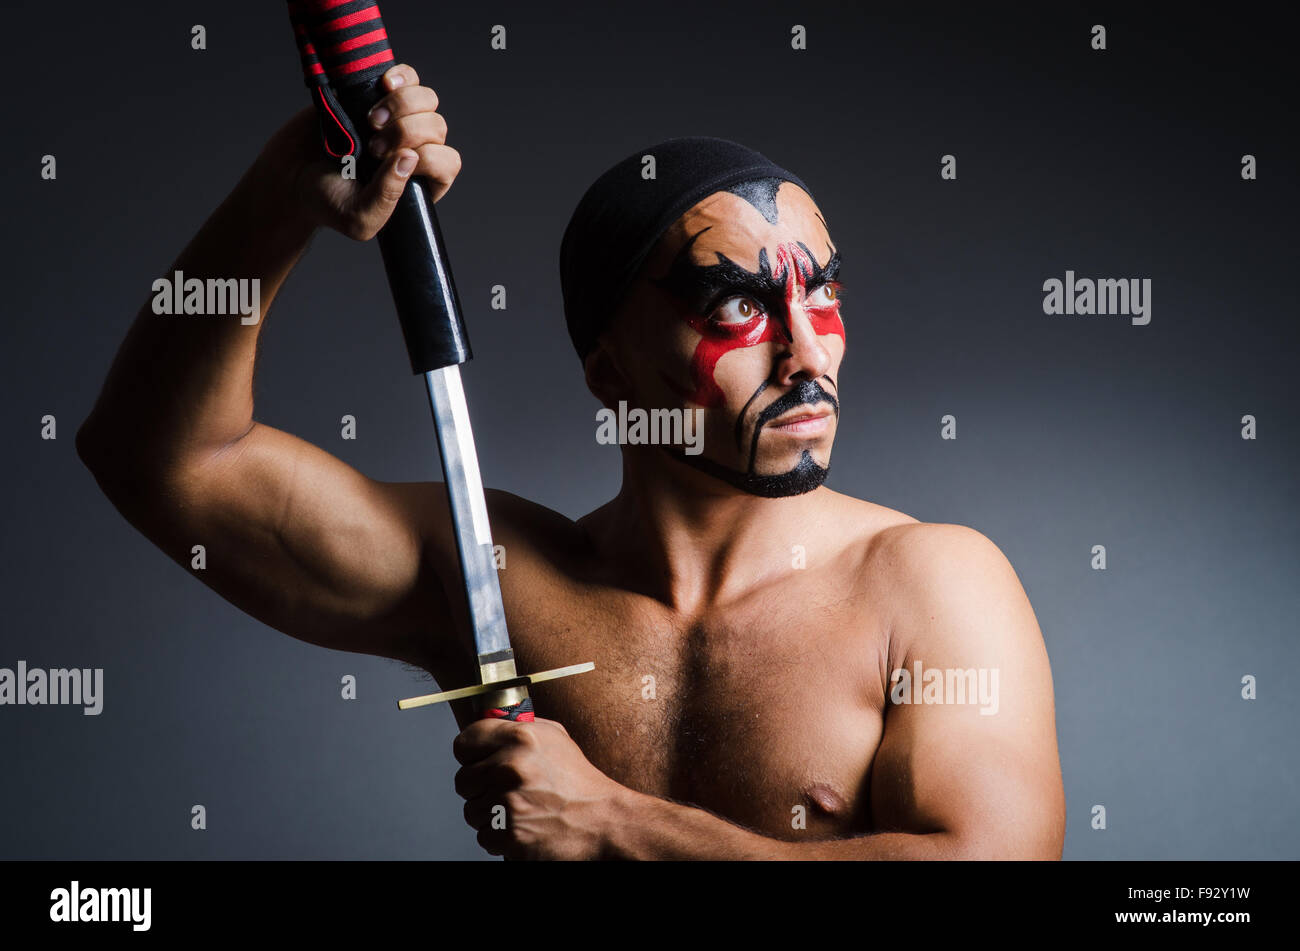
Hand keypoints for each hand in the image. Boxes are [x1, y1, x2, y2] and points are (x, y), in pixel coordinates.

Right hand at [258, 63, 461, 240]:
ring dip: (402, 105)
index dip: (425, 156)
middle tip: (372, 146)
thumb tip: (410, 158)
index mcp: (420, 182)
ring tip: (371, 120)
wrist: (290, 175)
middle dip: (406, 132)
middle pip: (437, 127)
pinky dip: (400, 76)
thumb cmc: (326, 203)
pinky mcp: (378, 95)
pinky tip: (383, 84)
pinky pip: (408, 77)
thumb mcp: (358, 218)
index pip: (447, 162)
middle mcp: (416, 150)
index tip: (385, 160)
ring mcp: (399, 120)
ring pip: (427, 100)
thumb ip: (386, 197)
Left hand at [453, 716, 625, 859]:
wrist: (603, 822)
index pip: (464, 742)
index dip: (470, 753)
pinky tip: (523, 827)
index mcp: (521, 738)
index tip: (478, 760)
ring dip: (490, 814)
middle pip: (463, 780)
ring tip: (519, 810)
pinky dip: (499, 836)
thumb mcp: (556, 738)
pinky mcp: (510, 835)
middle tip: (504, 790)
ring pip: (471, 811)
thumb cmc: (579, 782)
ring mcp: (509, 803)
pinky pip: (484, 836)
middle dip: (479, 787)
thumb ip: (520, 728)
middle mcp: (511, 767)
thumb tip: (488, 727)